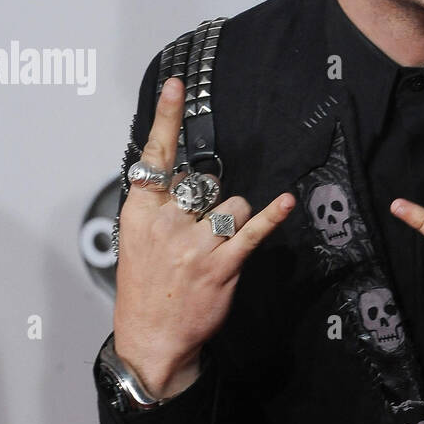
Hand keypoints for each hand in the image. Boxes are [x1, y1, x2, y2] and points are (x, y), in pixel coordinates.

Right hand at [113, 76, 294, 396]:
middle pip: (207, 182)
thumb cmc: (146, 287)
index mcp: (141, 210)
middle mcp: (167, 222)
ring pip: (233, 204)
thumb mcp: (137, 239)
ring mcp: (194, 243)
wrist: (151, 337)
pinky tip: (285, 203)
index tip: (177, 86)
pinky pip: (251, 232)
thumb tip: (188, 179)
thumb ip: (159, 205)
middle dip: (211, 200)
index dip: (167, 117)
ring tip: (216, 247)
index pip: (155, 155)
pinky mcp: (221, 264)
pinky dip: (271, 217)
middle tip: (199, 231)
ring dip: (233, 221)